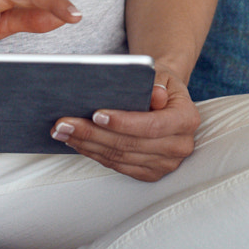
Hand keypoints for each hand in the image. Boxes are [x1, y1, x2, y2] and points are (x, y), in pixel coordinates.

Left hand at [52, 79, 198, 181]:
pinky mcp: (150, 173)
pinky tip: (76, 142)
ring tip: (62, 131)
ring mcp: (165, 164)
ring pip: (119, 157)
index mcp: (186, 120)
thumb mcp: (162, 75)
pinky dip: (94, 153)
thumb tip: (155, 95)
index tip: (96, 114)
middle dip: (92, 133)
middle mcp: (180, 146)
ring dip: (87, 145)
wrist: (165, 100)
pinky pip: (117, 165)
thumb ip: (158, 82)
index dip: (123, 122)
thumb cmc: (160, 84)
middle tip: (64, 122)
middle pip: (129, 144)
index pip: (152, 126)